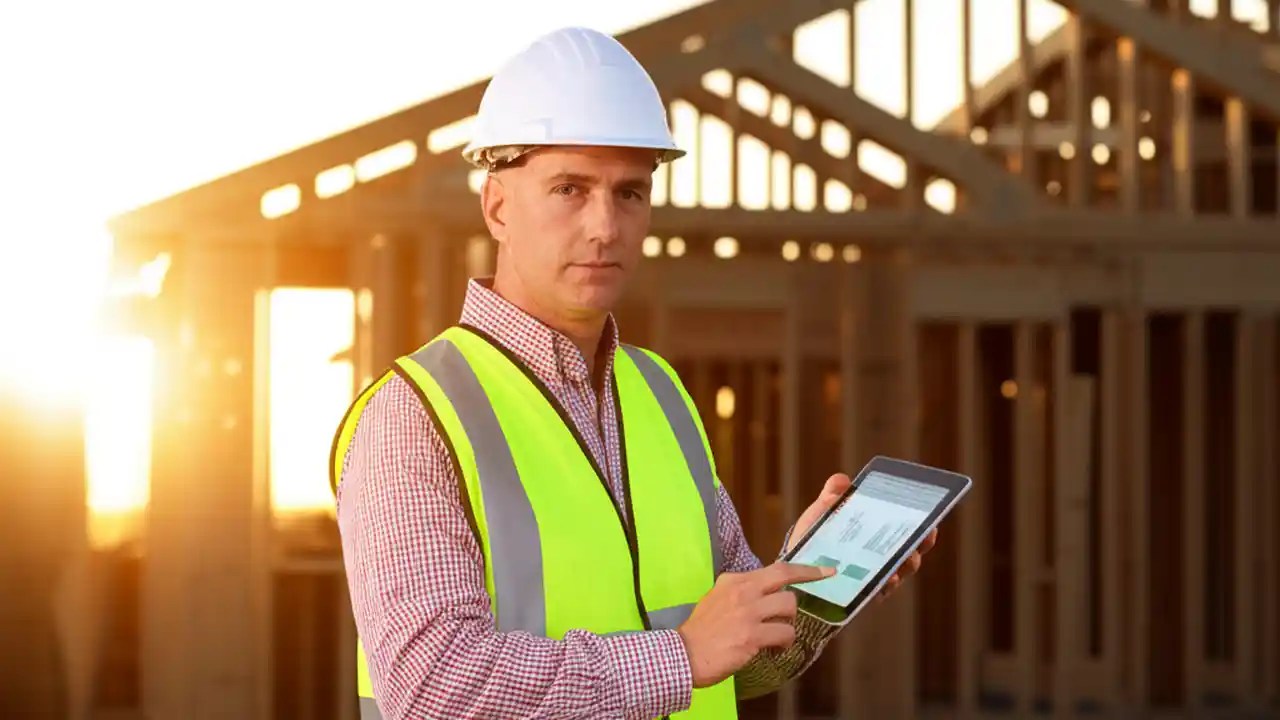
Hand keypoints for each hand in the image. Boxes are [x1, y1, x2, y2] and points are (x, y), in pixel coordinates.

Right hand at [677, 562, 834, 687]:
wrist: (684, 654)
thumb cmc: (700, 631)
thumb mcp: (716, 599)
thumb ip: (740, 593)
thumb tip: (763, 595)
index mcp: (734, 580)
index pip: (776, 569)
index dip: (804, 570)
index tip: (825, 570)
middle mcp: (743, 591)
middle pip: (785, 580)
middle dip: (805, 586)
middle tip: (815, 590)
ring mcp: (749, 612)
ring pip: (789, 607)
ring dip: (789, 624)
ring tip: (779, 636)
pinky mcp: (752, 635)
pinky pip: (784, 634)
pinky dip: (784, 644)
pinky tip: (774, 651)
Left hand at [784, 473, 939, 604]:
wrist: (792, 570)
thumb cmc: (810, 539)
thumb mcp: (820, 512)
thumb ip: (831, 494)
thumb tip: (843, 480)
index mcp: (874, 532)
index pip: (905, 527)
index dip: (921, 523)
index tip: (931, 518)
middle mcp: (880, 555)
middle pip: (911, 549)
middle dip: (921, 542)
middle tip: (926, 534)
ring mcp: (873, 575)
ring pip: (901, 570)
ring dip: (907, 563)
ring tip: (906, 558)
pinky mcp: (863, 594)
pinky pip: (881, 590)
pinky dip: (887, 583)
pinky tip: (888, 578)